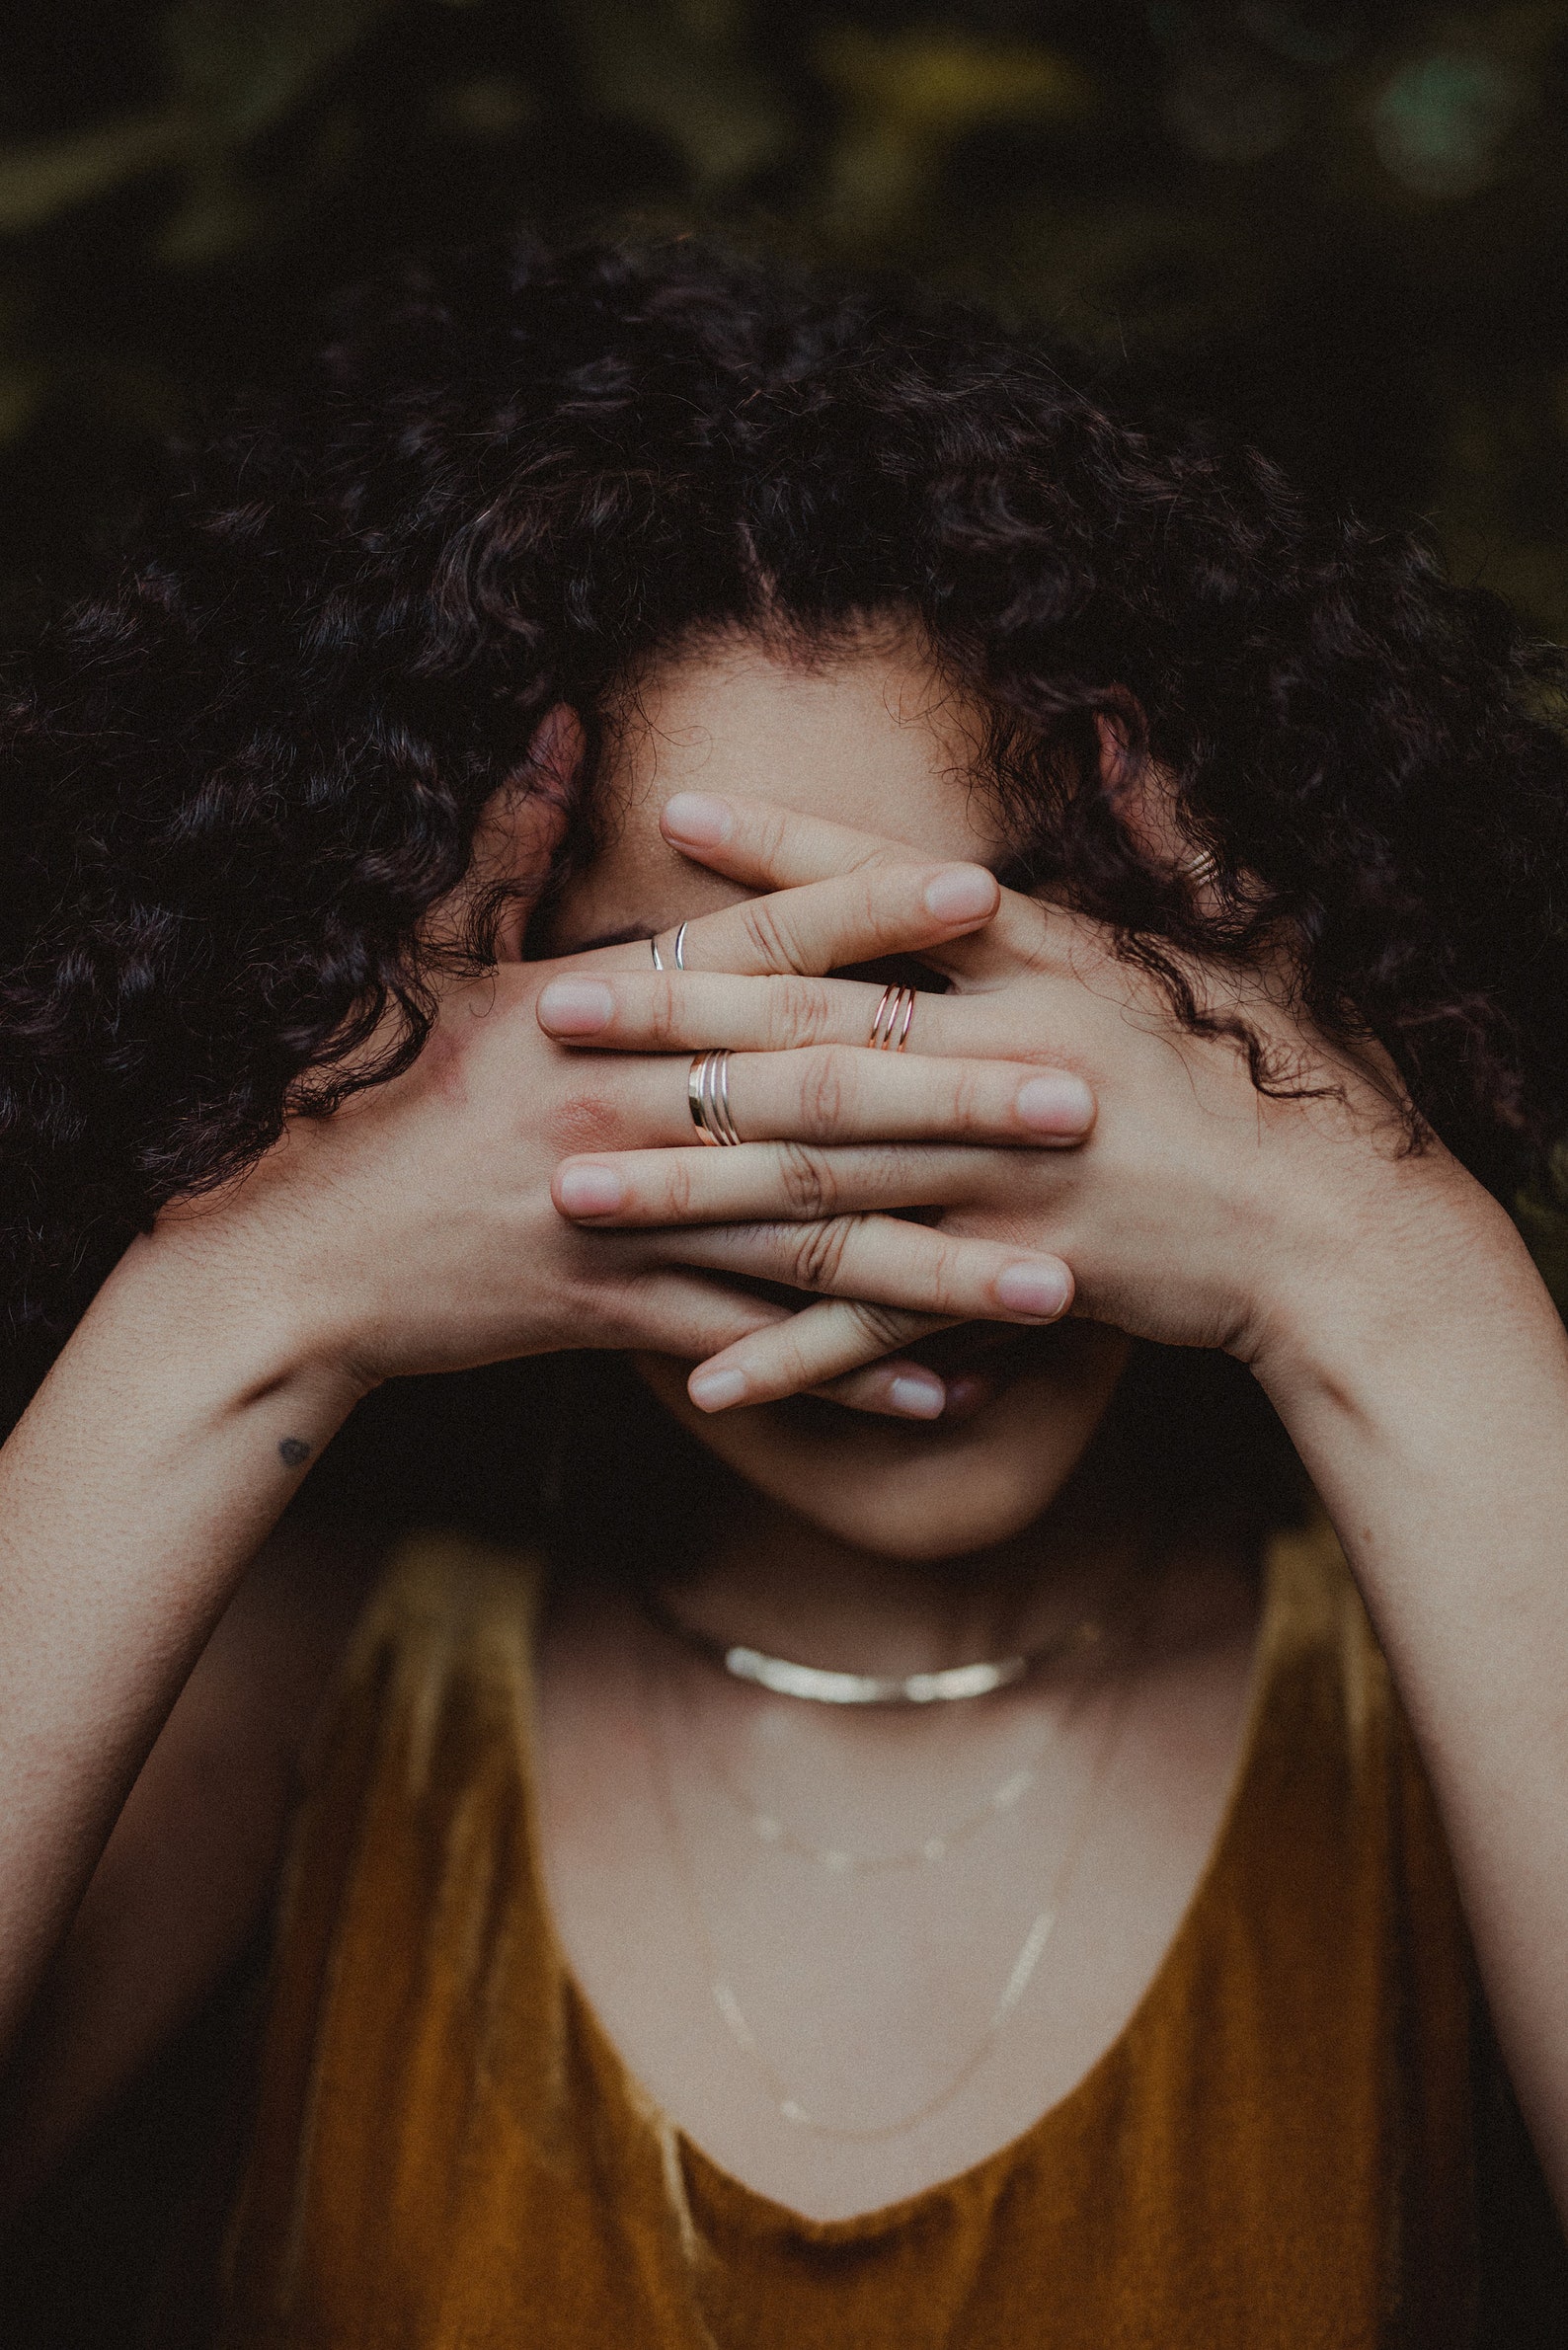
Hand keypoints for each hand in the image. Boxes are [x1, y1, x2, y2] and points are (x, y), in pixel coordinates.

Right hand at [150, 845, 1092, 1410]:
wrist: (290, 1258)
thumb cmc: (363, 1093)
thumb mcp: (432, 957)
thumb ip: (512, 840)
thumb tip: (566, 723)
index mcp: (591, 1006)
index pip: (756, 946)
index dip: (871, 911)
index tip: (986, 893)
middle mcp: (620, 1102)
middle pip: (815, 1096)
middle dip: (957, 1098)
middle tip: (1081, 1100)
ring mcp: (617, 1214)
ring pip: (805, 1241)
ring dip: (939, 1264)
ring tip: (1055, 1281)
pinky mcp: (603, 1313)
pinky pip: (746, 1346)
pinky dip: (841, 1371)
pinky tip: (939, 1390)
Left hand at [541, 793, 1496, 1407]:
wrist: (1336, 1229)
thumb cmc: (1280, 1071)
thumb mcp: (1228, 935)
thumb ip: (1156, 832)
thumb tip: (1119, 726)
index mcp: (1047, 968)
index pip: (891, 894)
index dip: (782, 852)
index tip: (673, 816)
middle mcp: (1009, 1064)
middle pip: (816, 1037)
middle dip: (678, 1024)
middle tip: (558, 1011)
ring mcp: (1003, 1179)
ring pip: (819, 1183)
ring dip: (687, 1191)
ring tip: (573, 1189)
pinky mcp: (1010, 1280)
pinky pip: (881, 1322)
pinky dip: (791, 1354)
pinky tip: (692, 1376)